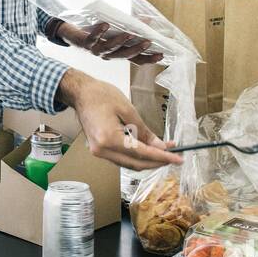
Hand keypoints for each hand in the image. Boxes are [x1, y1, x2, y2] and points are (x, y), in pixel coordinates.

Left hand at [57, 21, 163, 64]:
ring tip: (130, 34)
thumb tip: (147, 19)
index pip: (136, 59)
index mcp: (118, 53)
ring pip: (110, 49)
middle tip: (148, 42)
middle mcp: (108, 55)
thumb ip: (131, 26)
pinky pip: (93, 38)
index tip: (162, 55)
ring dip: (120, 42)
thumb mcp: (116, 30)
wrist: (72, 35)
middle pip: (124, 56)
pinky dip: (99, 32)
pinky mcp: (86, 43)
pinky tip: (105, 25)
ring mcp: (97, 50)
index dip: (148, 59)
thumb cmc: (97, 33)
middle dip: (137, 49)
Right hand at [58, 69, 181, 170]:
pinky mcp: (99, 150)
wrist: (80, 93)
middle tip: (174, 156)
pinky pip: (122, 158)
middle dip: (157, 162)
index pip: (142, 153)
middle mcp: (103, 150)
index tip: (177, 159)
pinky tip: (147, 149)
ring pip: (129, 164)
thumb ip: (144, 131)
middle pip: (136, 164)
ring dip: (147, 160)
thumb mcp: (127, 109)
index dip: (162, 157)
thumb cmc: (101, 95)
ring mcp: (99, 152)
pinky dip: (136, 156)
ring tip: (164, 151)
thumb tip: (160, 146)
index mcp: (109, 139)